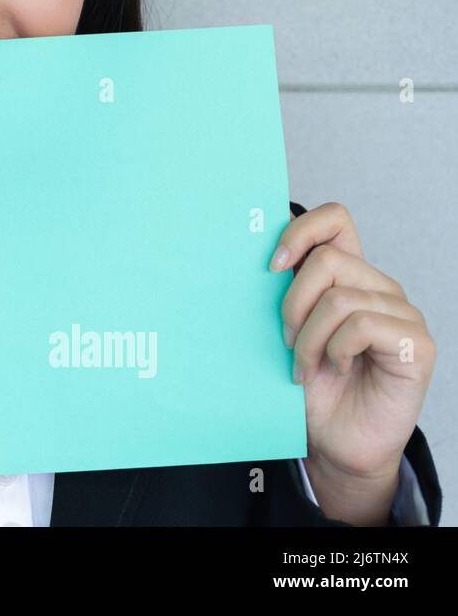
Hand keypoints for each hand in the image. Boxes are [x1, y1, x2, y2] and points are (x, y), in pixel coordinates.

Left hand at [273, 202, 435, 523]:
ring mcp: (403, 314)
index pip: (335, 219)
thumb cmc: (311, 386)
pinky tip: (334, 368)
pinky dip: (335, 349)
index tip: (270, 266)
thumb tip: (246, 248)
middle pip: (329, 258)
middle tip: (285, 339)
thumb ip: (282, 290)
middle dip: (293, 302)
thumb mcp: (286, 330)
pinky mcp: (416, 344)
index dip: (300, 230)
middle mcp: (379, 287)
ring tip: (304, 364)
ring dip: (309, 337)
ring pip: (340, 298)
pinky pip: (362, 325)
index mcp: (349, 276)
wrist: (333, 441)